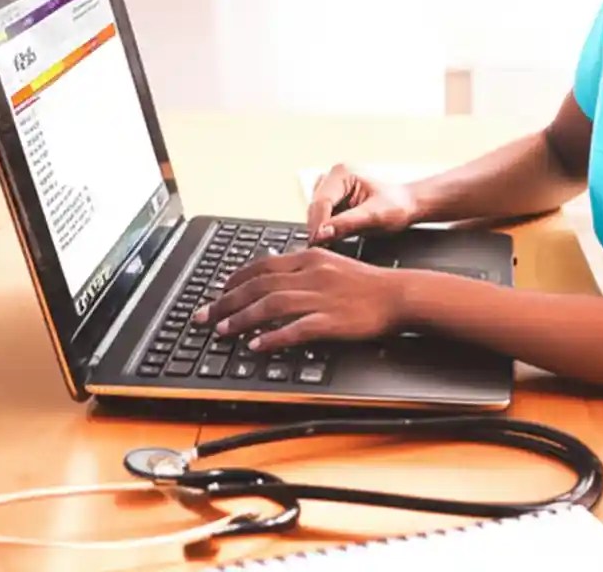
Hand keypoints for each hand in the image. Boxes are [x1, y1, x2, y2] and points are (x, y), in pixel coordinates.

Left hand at [192, 247, 403, 350]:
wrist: (399, 294)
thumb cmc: (367, 283)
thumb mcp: (331, 263)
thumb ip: (303, 268)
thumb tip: (274, 279)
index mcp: (309, 258)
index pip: (261, 266)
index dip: (234, 279)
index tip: (218, 291)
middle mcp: (310, 274)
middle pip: (258, 286)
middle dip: (226, 302)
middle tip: (204, 315)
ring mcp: (320, 297)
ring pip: (270, 306)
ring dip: (241, 319)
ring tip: (222, 330)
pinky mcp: (331, 320)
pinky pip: (295, 329)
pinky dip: (272, 338)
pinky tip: (256, 346)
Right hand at [307, 164, 419, 244]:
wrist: (408, 206)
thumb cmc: (397, 206)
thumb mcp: (374, 216)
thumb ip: (347, 224)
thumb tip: (323, 233)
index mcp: (342, 173)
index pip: (321, 202)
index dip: (318, 225)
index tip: (318, 243)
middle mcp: (333, 177)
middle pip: (314, 207)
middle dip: (318, 228)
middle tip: (323, 248)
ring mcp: (331, 188)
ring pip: (314, 213)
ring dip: (320, 228)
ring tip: (330, 242)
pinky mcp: (332, 200)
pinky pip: (321, 217)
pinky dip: (325, 228)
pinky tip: (334, 236)